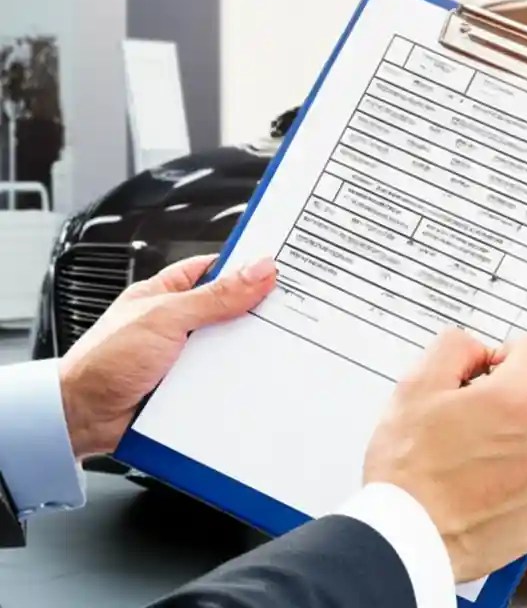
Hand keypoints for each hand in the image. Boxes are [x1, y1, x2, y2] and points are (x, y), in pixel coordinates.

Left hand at [59, 254, 276, 457]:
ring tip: (268, 349)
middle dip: (254, 315)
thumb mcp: (164, 318)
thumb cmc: (103, 361)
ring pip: (231, 347)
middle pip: (231, 311)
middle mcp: (179, 323)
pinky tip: (251, 380)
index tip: (281, 269)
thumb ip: (214, 297)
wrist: (83, 417)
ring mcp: (186, 355)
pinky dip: (238, 381)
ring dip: (245, 352)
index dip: (247, 267)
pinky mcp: (192, 385)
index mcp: (168, 293)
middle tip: (286, 313)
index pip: (217, 269)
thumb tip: (258, 271)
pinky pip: (225, 379)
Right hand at [363, 329, 526, 581]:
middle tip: (470, 426)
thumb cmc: (409, 469)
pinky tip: (482, 492)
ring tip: (471, 465)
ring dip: (517, 444)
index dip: (507, 356)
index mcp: (521, 398)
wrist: (406, 540)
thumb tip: (480, 351)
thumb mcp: (416, 386)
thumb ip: (456, 348)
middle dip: (513, 403)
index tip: (487, 377)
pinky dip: (518, 483)